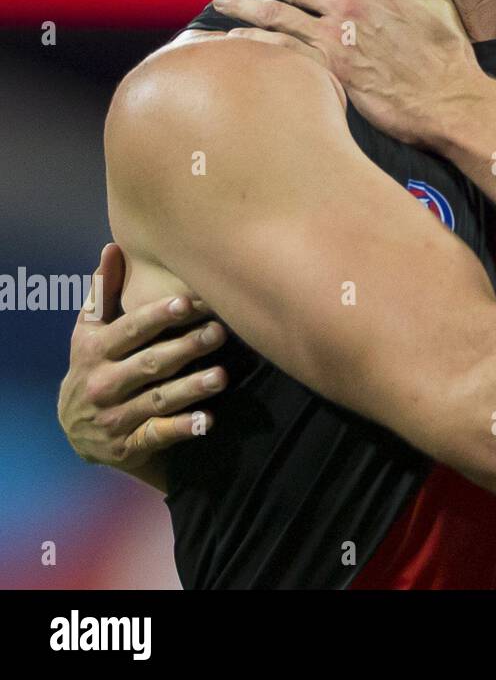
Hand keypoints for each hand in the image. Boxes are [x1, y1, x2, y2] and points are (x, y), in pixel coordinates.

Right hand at [57, 244, 227, 476]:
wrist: (78, 431)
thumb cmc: (95, 366)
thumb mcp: (89, 332)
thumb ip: (102, 292)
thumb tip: (113, 247)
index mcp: (94, 352)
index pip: (129, 330)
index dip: (157, 316)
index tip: (187, 302)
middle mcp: (103, 384)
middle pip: (149, 364)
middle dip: (185, 348)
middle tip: (219, 332)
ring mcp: (115, 418)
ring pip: (158, 400)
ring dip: (190, 389)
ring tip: (220, 376)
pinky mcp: (129, 445)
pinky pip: (159, 435)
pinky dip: (183, 428)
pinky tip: (207, 419)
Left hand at [212, 0, 480, 148]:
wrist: (448, 97)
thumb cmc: (446, 51)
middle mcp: (346, 4)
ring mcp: (334, 37)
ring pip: (275, 14)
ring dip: (244, 5)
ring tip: (224, 1)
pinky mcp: (328, 70)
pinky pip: (279, 51)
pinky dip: (254, 44)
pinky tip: (236, 42)